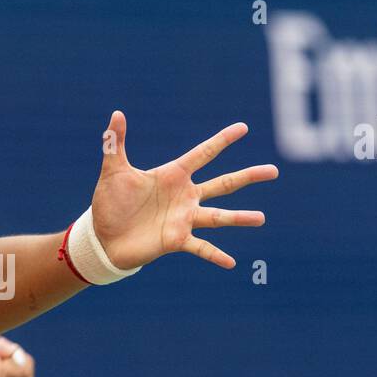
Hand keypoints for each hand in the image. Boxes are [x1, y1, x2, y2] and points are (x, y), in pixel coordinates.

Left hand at [88, 110, 277, 269]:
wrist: (103, 237)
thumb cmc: (110, 203)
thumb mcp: (113, 171)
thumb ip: (116, 143)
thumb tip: (116, 113)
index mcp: (173, 176)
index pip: (203, 154)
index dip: (222, 140)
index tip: (243, 127)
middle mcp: (185, 197)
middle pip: (223, 184)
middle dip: (248, 176)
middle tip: (273, 171)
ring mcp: (184, 219)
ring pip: (218, 216)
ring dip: (239, 218)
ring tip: (261, 218)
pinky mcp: (176, 240)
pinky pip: (200, 248)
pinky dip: (215, 255)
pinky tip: (231, 262)